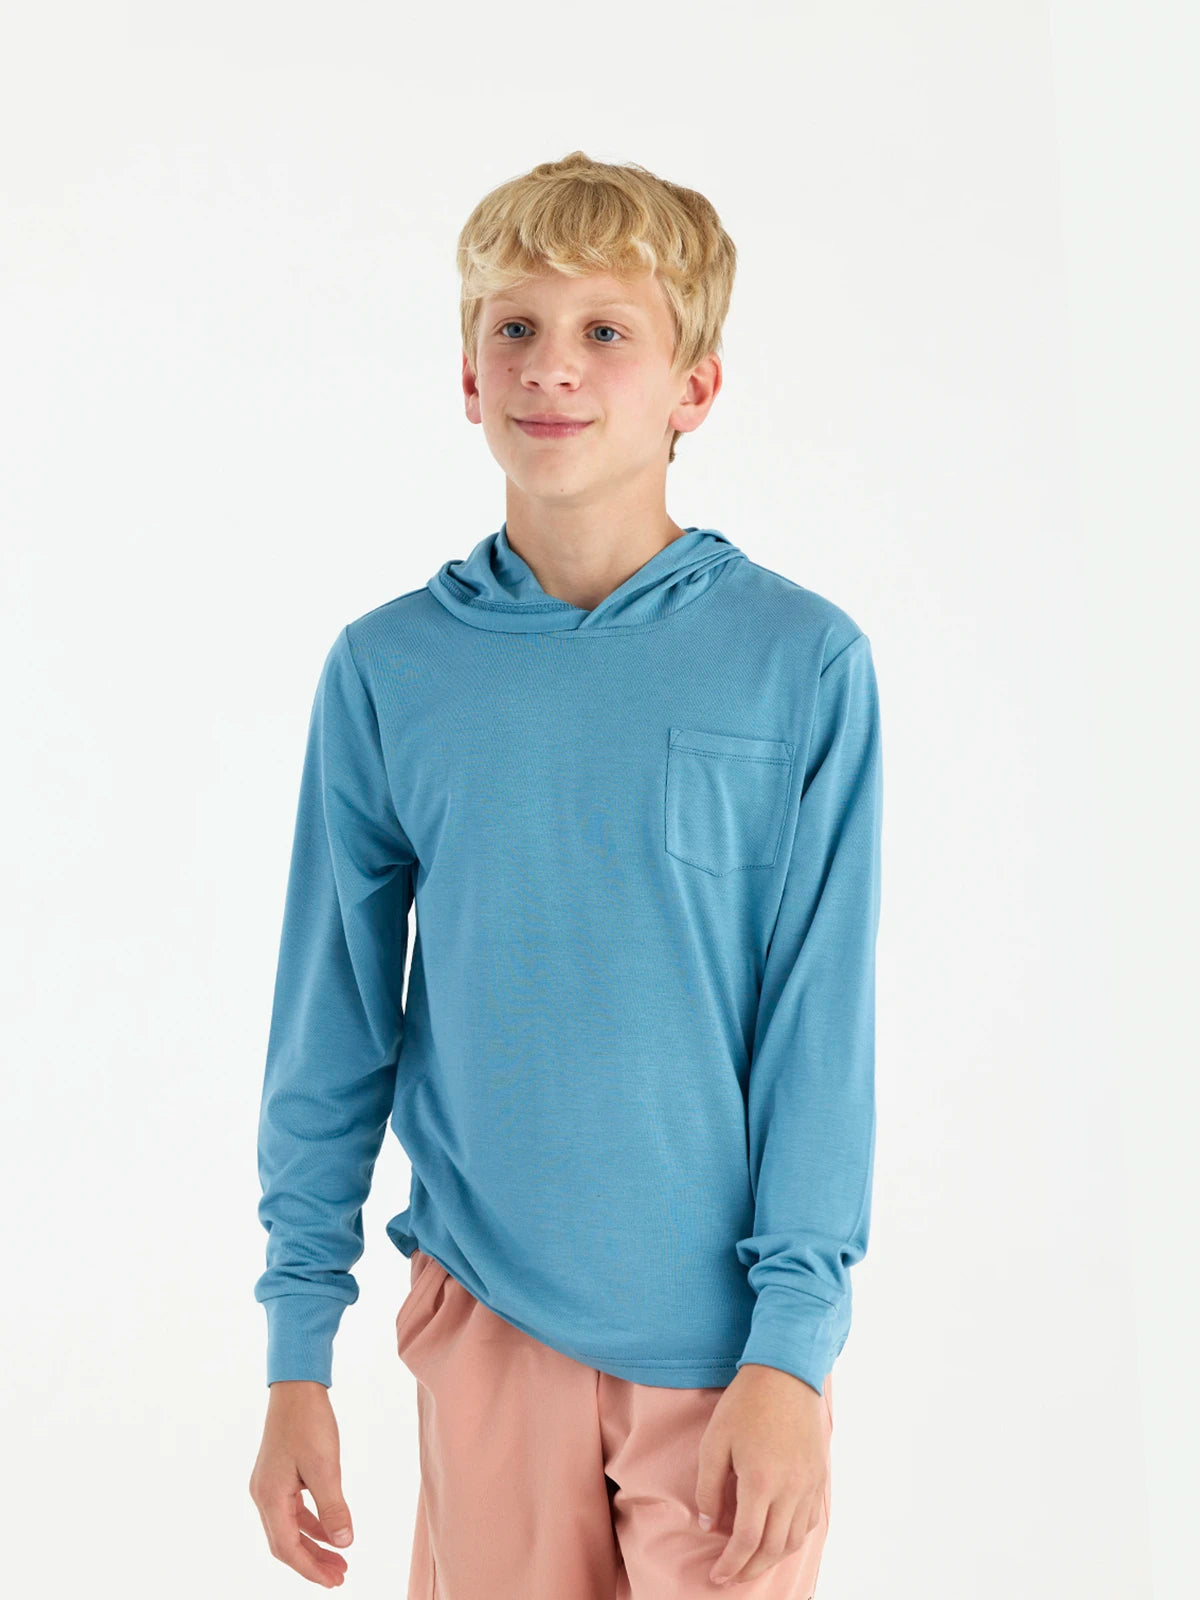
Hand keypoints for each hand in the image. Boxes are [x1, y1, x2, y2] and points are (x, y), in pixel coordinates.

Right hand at [249, 1380, 354, 1588]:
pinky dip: (311, 1523)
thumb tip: (344, 1541)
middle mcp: (263, 1495)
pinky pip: (293, 1510)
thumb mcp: (325, 1466)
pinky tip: (330, 1529)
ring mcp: (269, 1485)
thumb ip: (333, 1507)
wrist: (296, 1386)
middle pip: (285, 1543)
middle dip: (312, 1562)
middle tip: (340, 1576)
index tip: (334, 1580)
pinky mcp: (278, 1475)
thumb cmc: (308, 1422)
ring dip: (313, 1544)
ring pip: (289, 1528)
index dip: (310, 1568)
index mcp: (270, 1496)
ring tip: (339, 1559)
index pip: (287, 1547)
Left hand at [695, 1363, 828, 1586]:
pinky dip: (792, 1538)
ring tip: (752, 1563)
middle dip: (750, 1570)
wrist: (785, 1374)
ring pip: (794, 1540)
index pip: (747, 1541)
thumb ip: (709, 1488)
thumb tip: (710, 1525)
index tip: (717, 1575)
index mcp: (761, 1482)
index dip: (731, 1564)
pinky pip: (809, 1521)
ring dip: (772, 1559)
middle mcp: (790, 1490)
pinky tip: (777, 1538)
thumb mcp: (715, 1442)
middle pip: (773, 1549)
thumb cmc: (746, 1404)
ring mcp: (808, 1485)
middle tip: (732, 1576)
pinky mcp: (818, 1476)